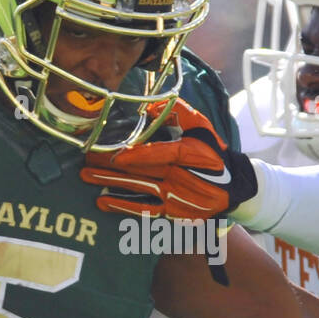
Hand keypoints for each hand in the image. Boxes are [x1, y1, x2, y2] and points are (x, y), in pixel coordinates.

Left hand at [79, 99, 257, 218]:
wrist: (233, 186)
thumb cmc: (212, 152)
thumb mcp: (201, 125)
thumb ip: (177, 111)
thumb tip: (147, 107)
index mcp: (189, 154)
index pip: (160, 155)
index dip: (137, 156)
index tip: (115, 156)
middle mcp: (181, 177)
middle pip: (141, 171)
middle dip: (110, 166)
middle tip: (85, 161)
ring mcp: (175, 196)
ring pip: (138, 189)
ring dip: (110, 184)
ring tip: (86, 178)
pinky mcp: (172, 211)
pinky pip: (144, 210)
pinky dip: (123, 207)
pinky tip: (103, 203)